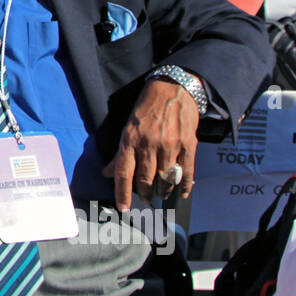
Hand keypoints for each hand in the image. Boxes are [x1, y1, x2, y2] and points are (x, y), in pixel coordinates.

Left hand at [102, 79, 199, 211]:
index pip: (123, 172)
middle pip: (145, 179)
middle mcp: (149, 143)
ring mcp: (170, 145)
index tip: (123, 207)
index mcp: (130, 139)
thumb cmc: (147, 108)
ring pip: (166, 179)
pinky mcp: (188, 144)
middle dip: (145, 194)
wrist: (173, 88)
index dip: (122, 193)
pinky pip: (187, 172)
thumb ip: (120, 152)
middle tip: (146, 199)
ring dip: (163, 191)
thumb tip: (107, 173)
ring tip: (161, 194)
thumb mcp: (127, 127)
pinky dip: (185, 186)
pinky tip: (182, 193)